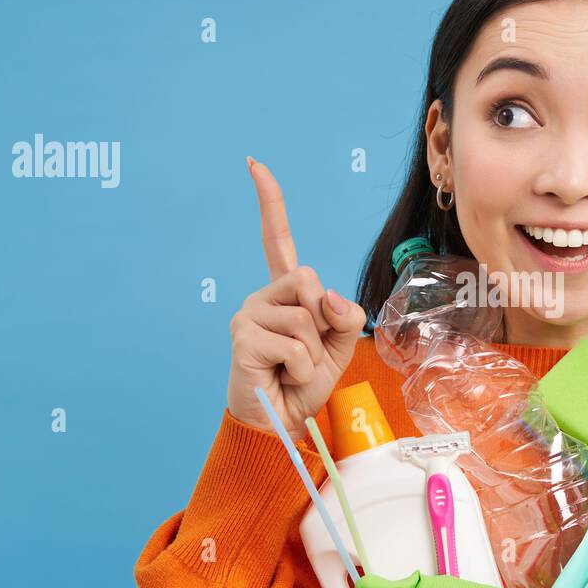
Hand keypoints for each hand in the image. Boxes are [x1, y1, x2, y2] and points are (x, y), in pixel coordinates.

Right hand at [226, 157, 366, 433]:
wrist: (282, 423)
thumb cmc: (307, 383)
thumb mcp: (340, 345)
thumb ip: (344, 315)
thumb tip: (324, 296)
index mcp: (286, 293)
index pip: (276, 239)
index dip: (269, 201)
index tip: (253, 164)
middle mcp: (262, 297)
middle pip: (308, 279)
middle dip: (323, 320)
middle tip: (307, 352)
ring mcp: (247, 315)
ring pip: (305, 316)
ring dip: (314, 353)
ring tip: (295, 369)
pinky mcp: (243, 338)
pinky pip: (295, 344)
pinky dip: (303, 368)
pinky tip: (285, 378)